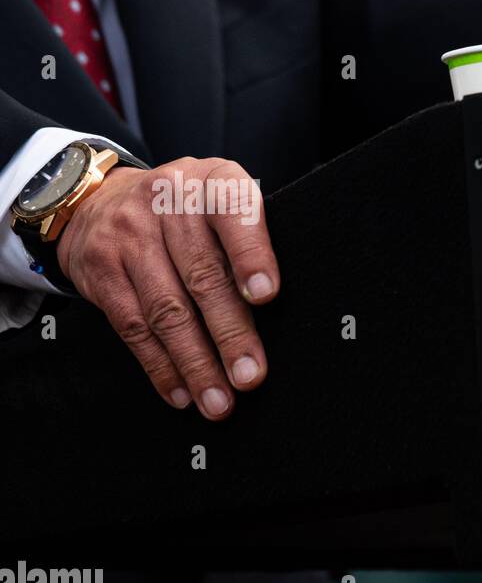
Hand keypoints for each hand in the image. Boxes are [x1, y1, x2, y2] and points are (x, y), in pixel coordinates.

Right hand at [57, 157, 278, 419]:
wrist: (100, 197)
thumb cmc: (186, 210)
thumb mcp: (220, 200)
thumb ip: (249, 238)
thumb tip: (280, 309)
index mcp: (211, 183)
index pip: (234, 212)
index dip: (251, 255)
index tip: (266, 296)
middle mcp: (168, 205)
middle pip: (202, 276)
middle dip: (230, 333)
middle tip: (250, 375)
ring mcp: (129, 237)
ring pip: (166, 310)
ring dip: (196, 363)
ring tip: (219, 399)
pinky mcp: (100, 270)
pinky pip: (133, 327)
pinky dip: (160, 366)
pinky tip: (181, 392)